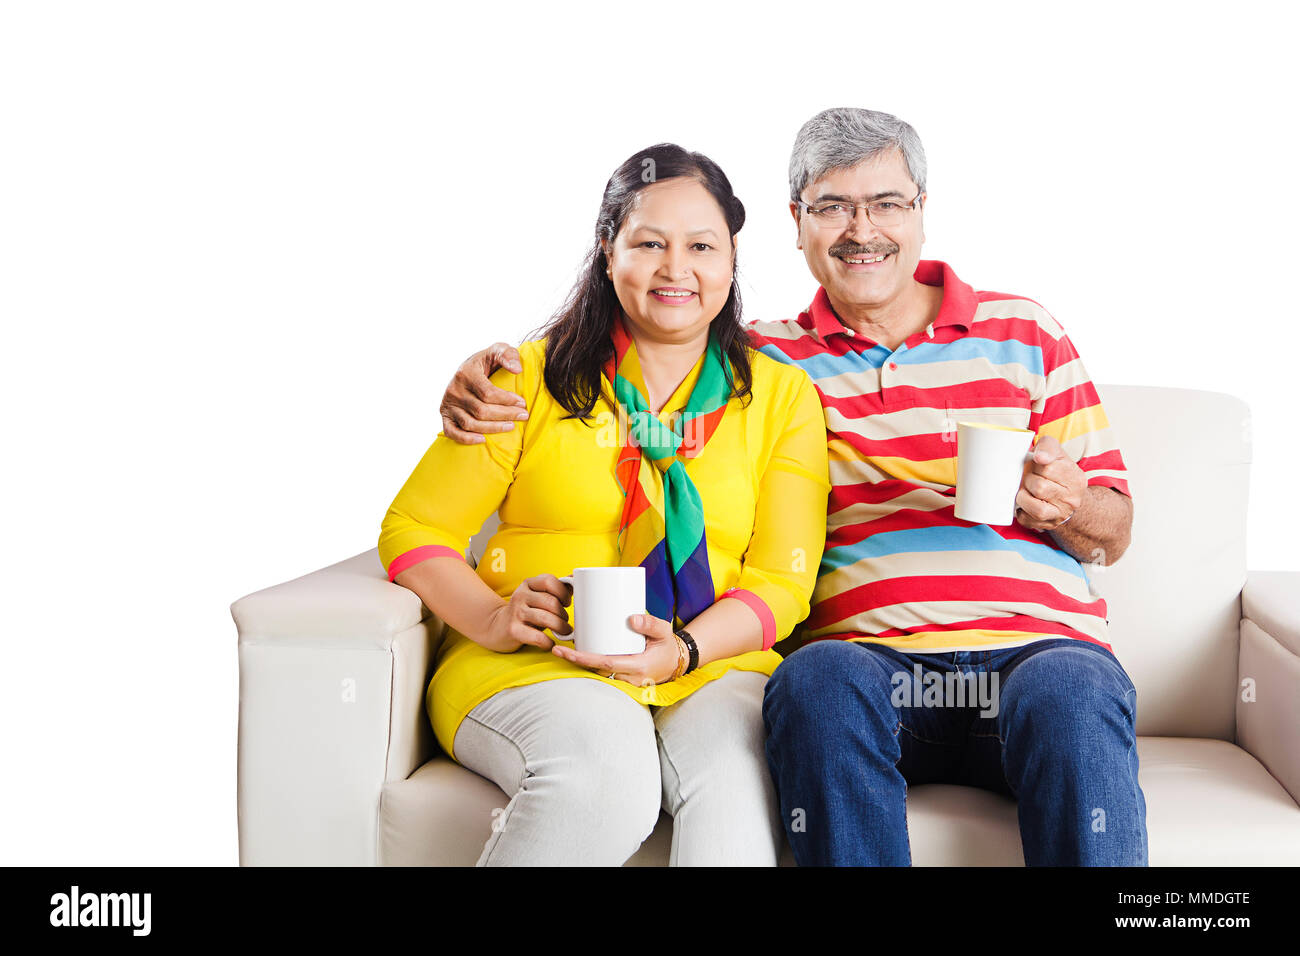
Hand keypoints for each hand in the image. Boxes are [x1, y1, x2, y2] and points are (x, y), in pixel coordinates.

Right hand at [440, 342, 528, 444]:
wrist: (468, 369)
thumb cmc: (487, 362)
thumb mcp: (497, 351)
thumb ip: (508, 355)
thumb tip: (517, 369)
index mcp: (466, 373)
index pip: (488, 393)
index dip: (507, 400)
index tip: (522, 403)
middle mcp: (454, 390)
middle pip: (481, 410)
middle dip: (506, 415)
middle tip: (523, 416)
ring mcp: (448, 404)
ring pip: (470, 423)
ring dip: (493, 428)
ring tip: (511, 426)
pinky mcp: (445, 416)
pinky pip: (451, 432)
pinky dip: (466, 439)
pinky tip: (483, 440)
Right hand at [481, 574, 572, 652]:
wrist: (497, 627)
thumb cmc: (526, 611)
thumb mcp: (538, 596)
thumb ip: (556, 589)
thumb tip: (576, 578)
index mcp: (528, 584)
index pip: (549, 581)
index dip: (563, 592)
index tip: (567, 603)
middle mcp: (520, 595)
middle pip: (551, 602)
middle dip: (563, 614)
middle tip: (566, 621)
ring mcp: (516, 612)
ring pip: (546, 619)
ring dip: (560, 627)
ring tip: (564, 631)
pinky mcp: (513, 630)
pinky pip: (538, 637)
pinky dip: (548, 642)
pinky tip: (550, 643)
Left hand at [549, 613, 681, 686]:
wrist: (677, 662)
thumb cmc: (668, 646)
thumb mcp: (664, 631)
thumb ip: (650, 624)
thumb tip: (631, 618)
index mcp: (638, 666)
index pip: (606, 664)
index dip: (584, 658)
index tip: (567, 651)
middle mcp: (630, 678)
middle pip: (596, 671)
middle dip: (576, 661)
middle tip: (557, 649)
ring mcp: (626, 681)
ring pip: (598, 674)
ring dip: (581, 664)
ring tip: (563, 650)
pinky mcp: (623, 679)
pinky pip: (603, 674)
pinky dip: (590, 666)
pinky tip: (577, 656)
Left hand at [1014, 434, 1086, 531]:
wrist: (1067, 497)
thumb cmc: (1057, 471)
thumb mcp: (1056, 453)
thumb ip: (1047, 447)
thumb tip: (1040, 457)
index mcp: (1075, 477)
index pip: (1048, 468)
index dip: (1035, 465)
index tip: (1036, 464)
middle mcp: (1072, 498)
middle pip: (1040, 488)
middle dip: (1028, 481)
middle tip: (1029, 478)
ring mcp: (1060, 514)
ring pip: (1037, 509)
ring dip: (1024, 498)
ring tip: (1025, 491)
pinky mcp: (1047, 525)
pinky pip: (1028, 520)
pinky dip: (1021, 511)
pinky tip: (1025, 503)